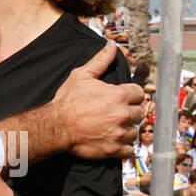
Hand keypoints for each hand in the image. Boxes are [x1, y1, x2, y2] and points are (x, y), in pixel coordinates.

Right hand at [51, 42, 143, 159]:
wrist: (56, 126)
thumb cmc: (67, 101)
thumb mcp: (82, 76)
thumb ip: (100, 61)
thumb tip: (112, 45)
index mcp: (118, 94)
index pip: (139, 93)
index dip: (131, 95)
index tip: (123, 99)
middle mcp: (122, 114)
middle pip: (140, 113)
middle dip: (130, 112)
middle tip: (118, 114)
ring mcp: (119, 133)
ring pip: (135, 131)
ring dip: (127, 130)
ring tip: (115, 128)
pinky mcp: (113, 150)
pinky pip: (129, 150)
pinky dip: (125, 148)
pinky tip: (115, 142)